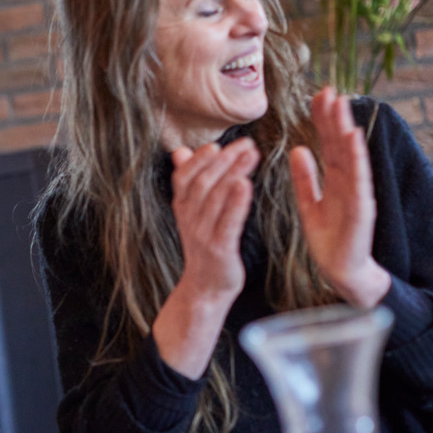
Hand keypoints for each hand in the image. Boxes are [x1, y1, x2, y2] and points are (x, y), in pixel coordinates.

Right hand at [170, 137, 259, 304]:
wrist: (205, 289)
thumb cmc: (205, 247)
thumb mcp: (192, 213)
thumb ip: (188, 181)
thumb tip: (180, 151)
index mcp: (183, 208)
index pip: (184, 177)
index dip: (199, 160)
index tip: (216, 145)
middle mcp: (189, 219)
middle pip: (203, 183)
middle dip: (224, 160)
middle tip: (246, 143)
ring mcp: (202, 234)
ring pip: (216, 197)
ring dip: (234, 173)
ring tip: (252, 156)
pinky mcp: (219, 248)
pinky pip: (228, 221)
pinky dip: (236, 202)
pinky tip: (246, 185)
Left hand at [290, 88, 390, 307]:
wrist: (341, 271)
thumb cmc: (328, 238)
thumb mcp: (309, 204)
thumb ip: (304, 178)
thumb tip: (298, 150)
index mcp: (334, 180)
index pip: (328, 143)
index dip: (323, 120)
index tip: (317, 95)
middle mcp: (348, 182)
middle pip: (340, 144)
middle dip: (335, 117)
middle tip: (328, 90)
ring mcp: (357, 193)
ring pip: (351, 156)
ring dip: (346, 130)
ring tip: (341, 106)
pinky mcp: (362, 209)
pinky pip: (359, 180)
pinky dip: (357, 158)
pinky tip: (353, 138)